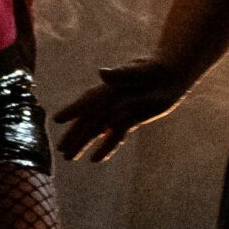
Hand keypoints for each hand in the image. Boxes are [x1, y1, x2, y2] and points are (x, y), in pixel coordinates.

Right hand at [53, 57, 193, 161]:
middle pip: (90, 121)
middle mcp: (111, 102)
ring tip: (69, 158)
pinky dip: (104, 147)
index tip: (56, 120)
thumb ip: (122, 74)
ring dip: (83, 143)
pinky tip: (95, 159)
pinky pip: (113, 136)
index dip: (72, 111)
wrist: (172, 74)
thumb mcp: (141, 71)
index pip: (88, 102)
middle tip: (60, 151)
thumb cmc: (156, 69)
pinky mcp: (130, 118)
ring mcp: (119, 111)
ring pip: (97, 130)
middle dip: (75, 136)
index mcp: (110, 90)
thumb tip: (102, 74)